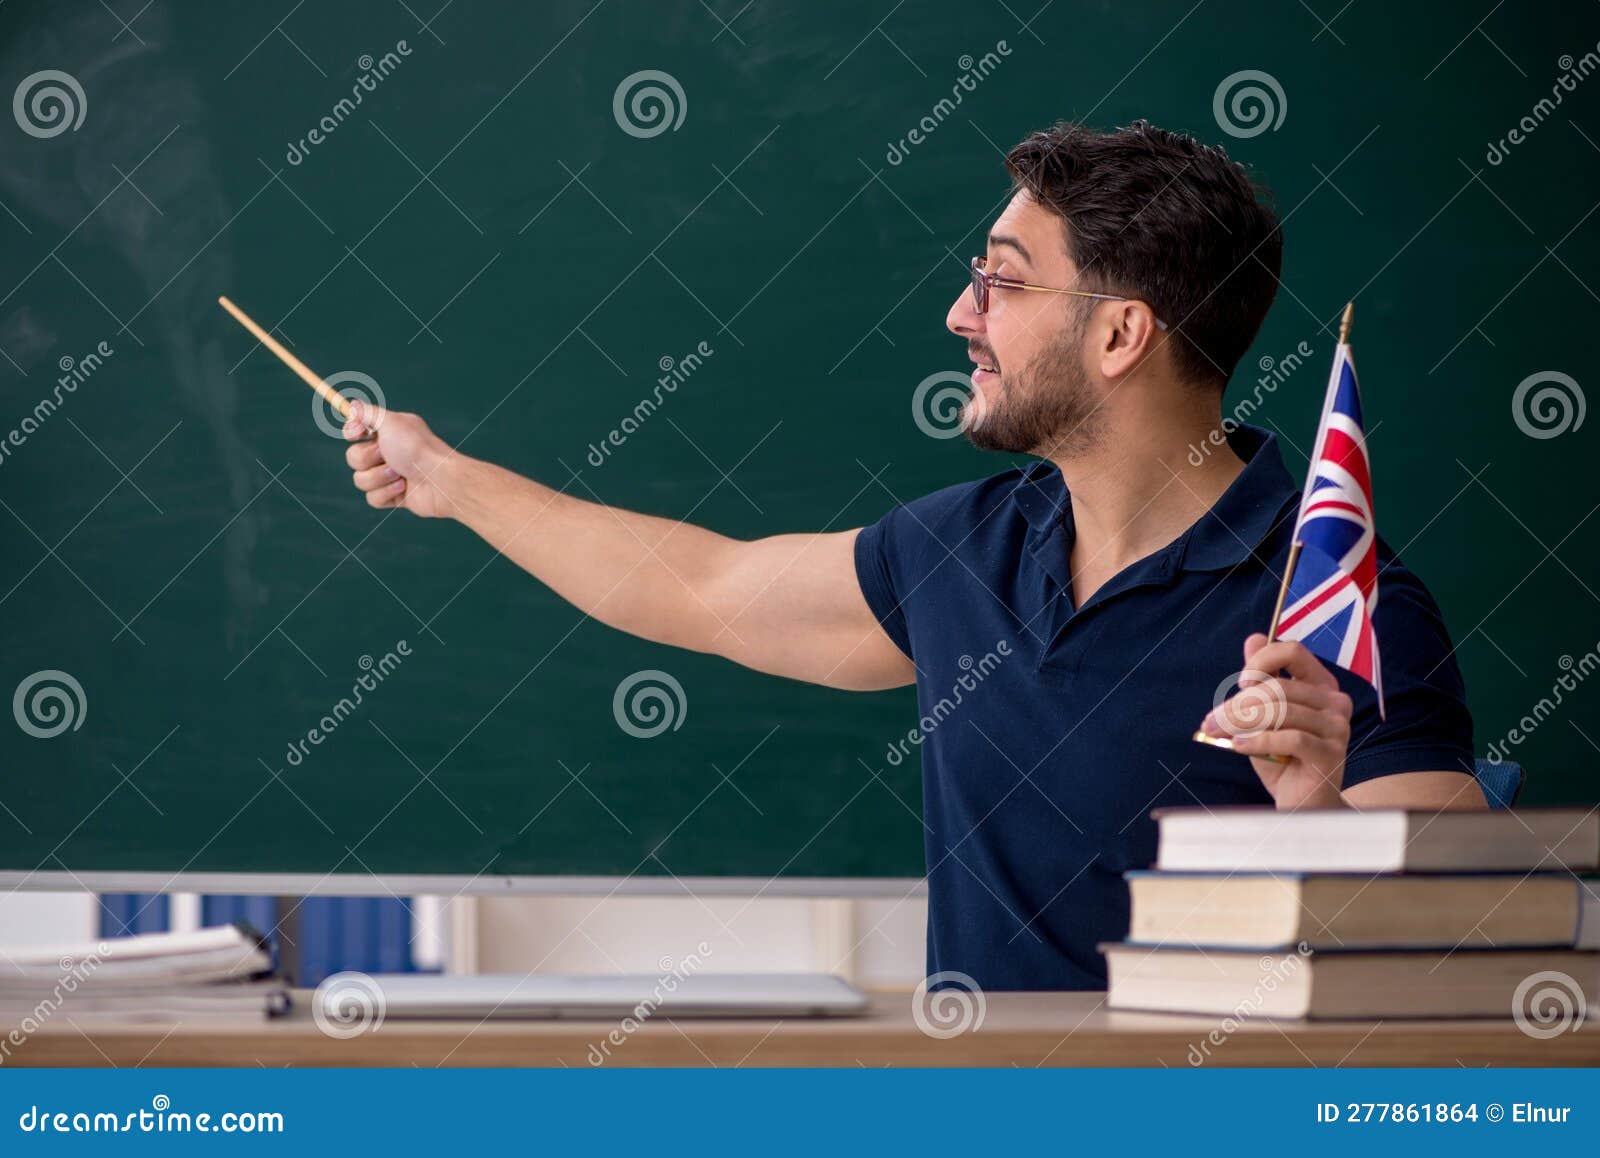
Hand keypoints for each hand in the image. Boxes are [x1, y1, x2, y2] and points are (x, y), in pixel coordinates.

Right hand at [342, 400, 453, 518]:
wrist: (440, 480)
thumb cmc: (417, 449)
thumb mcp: (392, 422)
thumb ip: (369, 413)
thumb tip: (353, 406)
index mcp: (389, 432)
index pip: (356, 431)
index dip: (352, 432)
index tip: (357, 433)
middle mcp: (388, 452)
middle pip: (353, 457)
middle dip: (367, 458)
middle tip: (387, 456)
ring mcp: (390, 476)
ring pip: (360, 480)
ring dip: (379, 477)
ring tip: (400, 474)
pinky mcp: (393, 496)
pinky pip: (373, 498)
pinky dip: (387, 493)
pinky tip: (404, 488)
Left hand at [1200, 634, 1353, 809]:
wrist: (1300, 804)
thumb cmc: (1280, 757)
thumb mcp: (1263, 716)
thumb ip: (1260, 681)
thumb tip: (1253, 638)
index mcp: (1320, 684)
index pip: (1293, 651)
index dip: (1261, 661)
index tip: (1241, 683)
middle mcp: (1334, 701)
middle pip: (1278, 687)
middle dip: (1237, 704)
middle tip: (1211, 721)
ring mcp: (1337, 727)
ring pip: (1281, 711)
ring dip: (1241, 723)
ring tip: (1220, 734)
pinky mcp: (1332, 752)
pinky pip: (1290, 738)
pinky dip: (1258, 741)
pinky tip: (1239, 747)